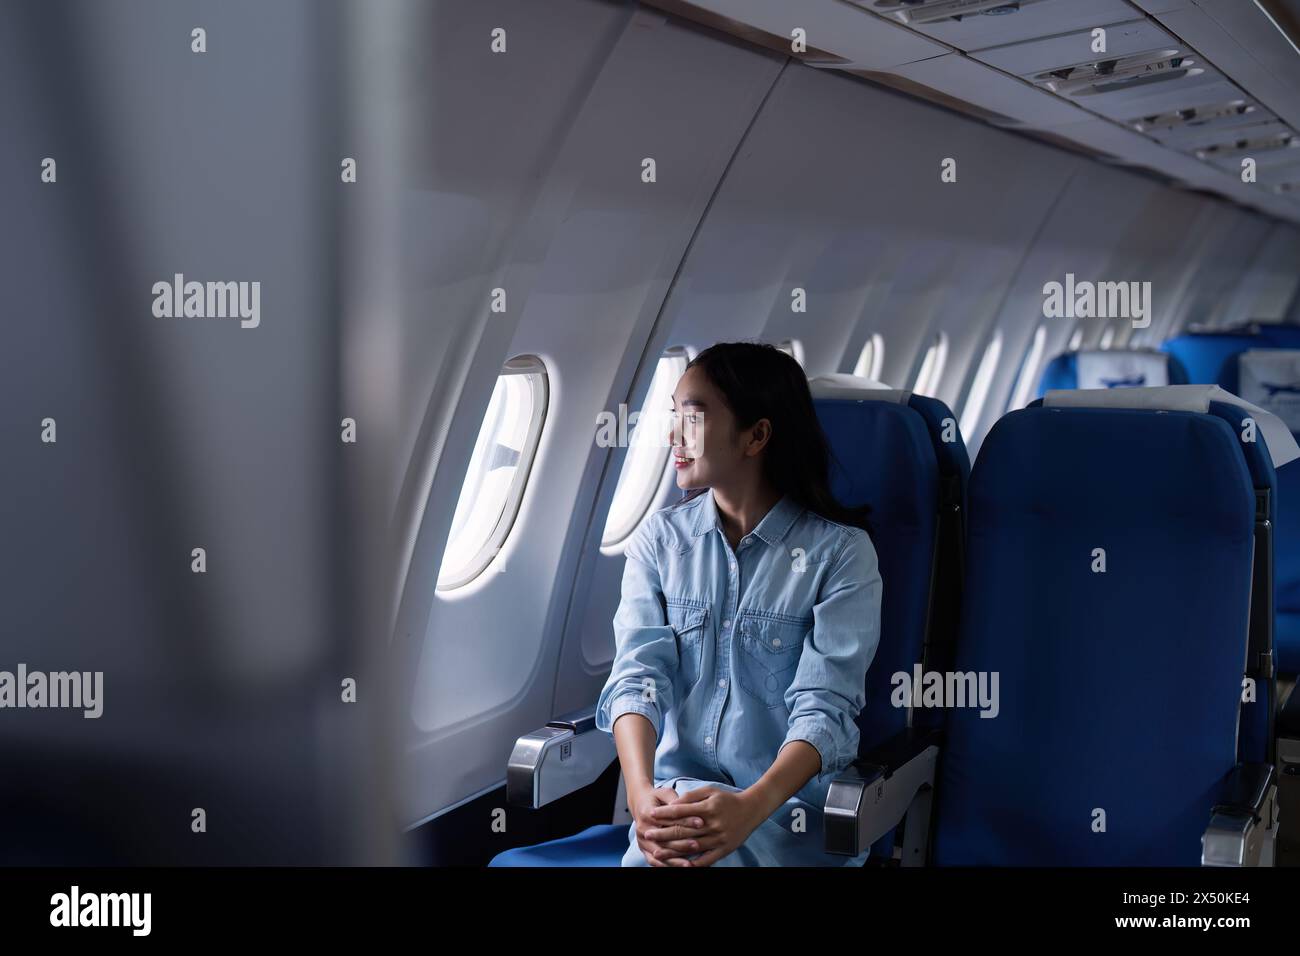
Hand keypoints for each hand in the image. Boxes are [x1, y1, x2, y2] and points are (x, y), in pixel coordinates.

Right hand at [631, 786, 702, 865]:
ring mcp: (641, 840)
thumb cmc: (656, 797)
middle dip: (682, 843)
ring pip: (660, 853)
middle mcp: (642, 829)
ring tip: (689, 864)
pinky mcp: (643, 849)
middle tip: (697, 844)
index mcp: (647, 813)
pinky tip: (679, 867)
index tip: (701, 822)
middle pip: (664, 839)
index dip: (686, 820)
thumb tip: (687, 805)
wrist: (640, 804)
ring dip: (675, 860)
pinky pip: (654, 861)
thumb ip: (675, 799)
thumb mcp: (664, 792)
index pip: (669, 819)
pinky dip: (667, 865)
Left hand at [644, 786, 765, 865]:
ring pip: (692, 847)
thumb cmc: (727, 799)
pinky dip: (694, 864)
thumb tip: (672, 804)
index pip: (681, 811)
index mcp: (708, 808)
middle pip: (683, 831)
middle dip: (663, 834)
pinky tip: (681, 866)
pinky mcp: (725, 849)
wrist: (752, 809)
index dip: (664, 814)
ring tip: (657, 853)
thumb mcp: (710, 791)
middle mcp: (712, 824)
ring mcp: (719, 838)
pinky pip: (707, 859)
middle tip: (647, 834)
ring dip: (672, 851)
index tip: (650, 815)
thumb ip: (691, 796)